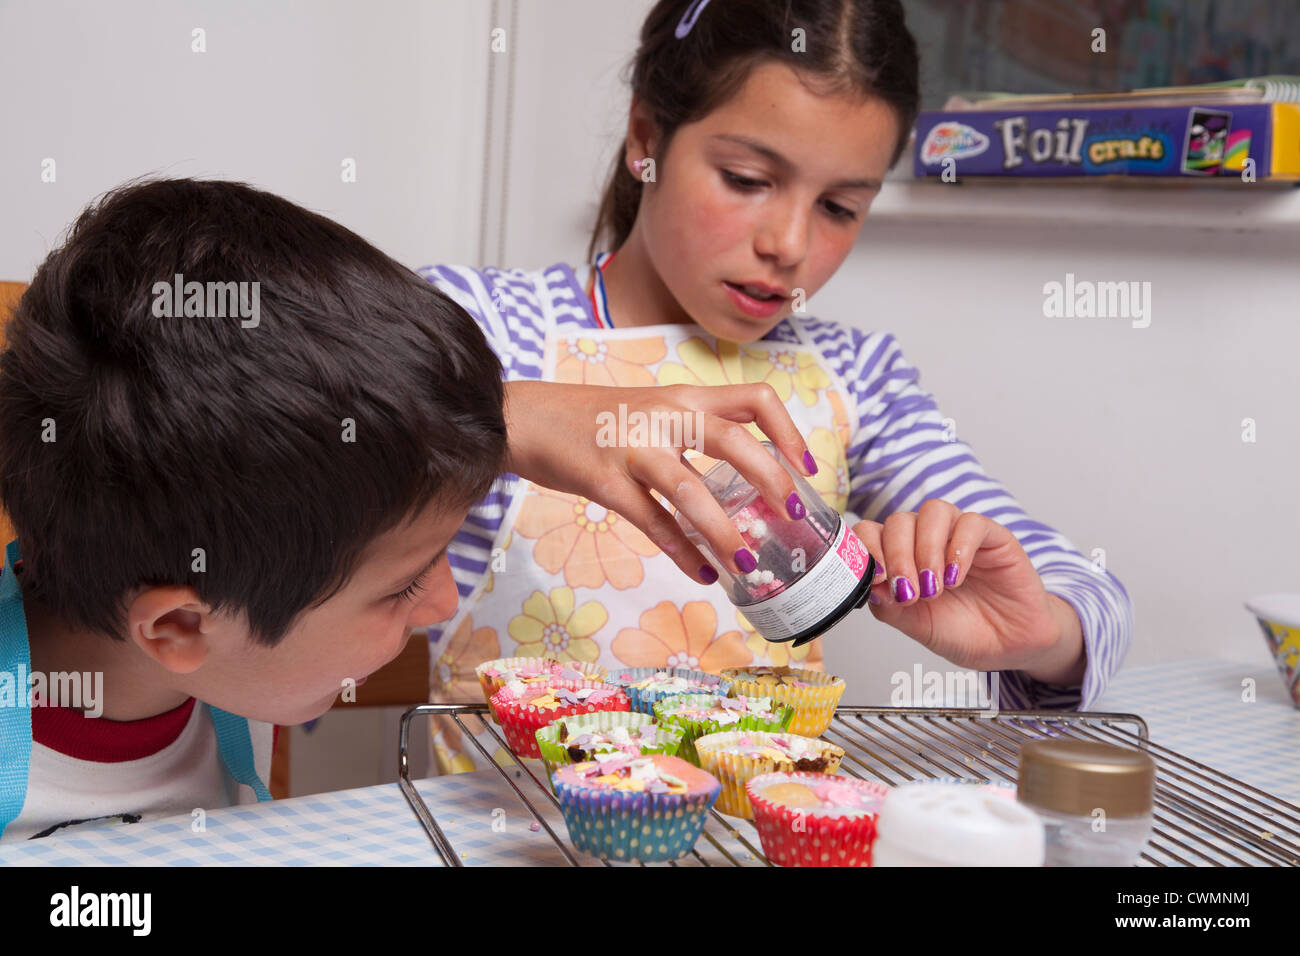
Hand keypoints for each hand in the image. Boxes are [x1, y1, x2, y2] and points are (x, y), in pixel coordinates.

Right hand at [503, 381, 814, 582]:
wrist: (524, 417)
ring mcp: (632, 447)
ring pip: (691, 490)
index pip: (753, 400)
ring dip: (725, 532)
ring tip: (748, 564)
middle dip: (771, 480)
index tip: (806, 469)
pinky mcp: (603, 480)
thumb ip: (692, 432)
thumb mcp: (651, 409)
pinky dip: (681, 551)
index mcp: (683, 397)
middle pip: (733, 441)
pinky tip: (702, 572)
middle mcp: (664, 415)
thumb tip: (742, 475)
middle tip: (788, 516)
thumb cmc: (592, 420)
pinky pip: (651, 521)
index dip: (788, 432)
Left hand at [854, 499, 1085, 682]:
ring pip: (934, 511)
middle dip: (898, 556)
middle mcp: (926, 539)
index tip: (876, 579)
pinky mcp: (993, 537)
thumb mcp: (915, 625)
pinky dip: (958, 548)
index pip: (871, 531)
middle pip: (899, 521)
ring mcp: (958, 534)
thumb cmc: (961, 631)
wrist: (1007, 646)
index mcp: (901, 556)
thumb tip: (868, 585)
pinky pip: (972, 522)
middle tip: (909, 592)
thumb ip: (888, 606)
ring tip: (934, 587)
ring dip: (926, 548)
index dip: (867, 549)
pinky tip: (956, 577)